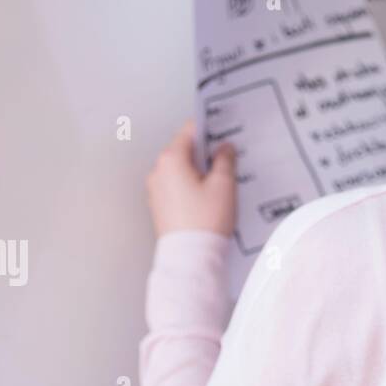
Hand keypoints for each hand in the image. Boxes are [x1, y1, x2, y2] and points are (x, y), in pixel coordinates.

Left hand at [145, 121, 236, 238]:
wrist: (191, 257)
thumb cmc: (205, 221)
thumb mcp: (224, 184)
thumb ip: (225, 159)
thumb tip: (224, 148)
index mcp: (172, 160)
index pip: (190, 130)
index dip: (209, 128)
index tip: (223, 129)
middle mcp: (159, 172)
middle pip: (185, 150)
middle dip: (206, 152)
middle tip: (228, 157)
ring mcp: (157, 189)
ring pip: (182, 168)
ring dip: (199, 170)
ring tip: (221, 182)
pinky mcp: (160, 205)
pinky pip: (177, 185)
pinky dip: (192, 185)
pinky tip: (209, 196)